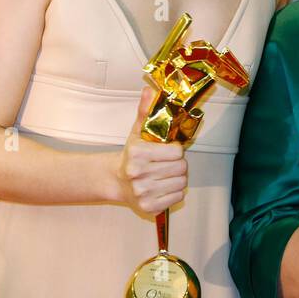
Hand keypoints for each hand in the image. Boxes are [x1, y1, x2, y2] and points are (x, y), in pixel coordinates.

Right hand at [115, 85, 188, 215]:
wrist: (116, 181)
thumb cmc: (132, 155)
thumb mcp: (137, 131)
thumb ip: (146, 111)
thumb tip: (149, 90)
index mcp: (138, 154)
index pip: (177, 152)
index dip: (175, 150)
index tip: (167, 150)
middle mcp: (139, 175)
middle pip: (181, 168)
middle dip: (177, 164)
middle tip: (166, 163)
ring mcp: (143, 193)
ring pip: (181, 183)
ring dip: (177, 178)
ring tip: (164, 174)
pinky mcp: (149, 208)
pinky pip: (178, 197)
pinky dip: (174, 192)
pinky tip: (162, 186)